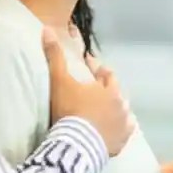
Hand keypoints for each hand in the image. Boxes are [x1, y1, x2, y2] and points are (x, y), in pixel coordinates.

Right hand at [44, 27, 135, 156]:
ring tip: (107, 109)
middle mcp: (120, 104)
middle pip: (116, 91)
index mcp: (108, 88)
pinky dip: (121, 129)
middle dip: (108, 87)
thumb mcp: (59, 81)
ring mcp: (123, 123)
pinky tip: (117, 130)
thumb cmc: (69, 110)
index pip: (105, 73)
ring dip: (115, 108)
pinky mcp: (122, 141)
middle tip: (98, 86)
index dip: (96, 67)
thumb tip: (47, 29)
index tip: (88, 63)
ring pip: (123, 111)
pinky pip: (125, 133)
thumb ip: (54, 56)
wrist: (78, 144)